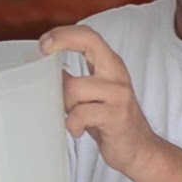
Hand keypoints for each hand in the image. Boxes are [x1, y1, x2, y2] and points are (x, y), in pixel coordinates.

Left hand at [40, 25, 164, 177]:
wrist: (138, 149)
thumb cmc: (109, 120)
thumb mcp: (91, 94)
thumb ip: (74, 78)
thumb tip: (44, 68)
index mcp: (109, 65)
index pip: (89, 36)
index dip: (64, 33)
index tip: (43, 42)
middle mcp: (116, 74)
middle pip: (90, 42)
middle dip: (62, 40)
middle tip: (43, 50)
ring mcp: (118, 94)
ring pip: (74, 87)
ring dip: (65, 103)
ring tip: (72, 116)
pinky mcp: (116, 116)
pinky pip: (80, 114)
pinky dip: (72, 124)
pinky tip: (78, 130)